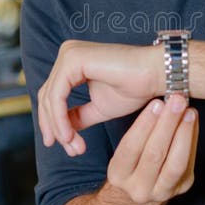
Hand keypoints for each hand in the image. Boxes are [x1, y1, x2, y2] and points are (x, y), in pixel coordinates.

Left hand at [37, 40, 162, 154]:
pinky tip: (69, 135)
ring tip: (73, 146)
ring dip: (58, 127)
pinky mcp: (73, 59)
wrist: (157, 75)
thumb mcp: (99, 108)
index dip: (54, 123)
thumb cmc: (135, 88)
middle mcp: (68, 53)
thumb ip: (78, 116)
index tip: (66, 146)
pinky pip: (57, 95)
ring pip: (49, 98)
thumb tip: (61, 132)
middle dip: (55, 128)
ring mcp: (69, 54)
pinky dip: (59, 118)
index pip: (53, 95)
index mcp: (73, 62)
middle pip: (47, 97)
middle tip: (71, 151)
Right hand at [107, 94, 198, 203]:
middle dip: (168, 124)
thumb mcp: (125, 152)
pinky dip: (192, 140)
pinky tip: (193, 122)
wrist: (140, 194)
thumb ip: (140, 132)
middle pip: (155, 154)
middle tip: (177, 101)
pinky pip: (189, 162)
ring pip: (176, 163)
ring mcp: (161, 192)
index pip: (131, 147)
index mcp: (118, 175)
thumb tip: (162, 105)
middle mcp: (138, 189)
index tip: (157, 103)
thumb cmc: (132, 163)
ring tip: (190, 111)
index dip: (145, 124)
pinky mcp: (181, 187)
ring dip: (184, 133)